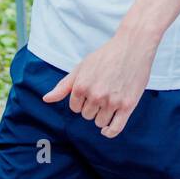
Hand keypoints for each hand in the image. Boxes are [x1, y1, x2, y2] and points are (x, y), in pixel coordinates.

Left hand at [42, 28, 157, 138]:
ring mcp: (112, 101)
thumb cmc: (106, 55)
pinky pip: (115, 129)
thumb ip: (63, 86)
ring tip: (109, 100)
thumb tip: (46, 99)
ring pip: (100, 122)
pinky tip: (106, 130)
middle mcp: (96, 95)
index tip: (91, 91)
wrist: (133, 47)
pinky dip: (109, 132)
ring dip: (102, 116)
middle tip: (103, 92)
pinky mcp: (128, 105)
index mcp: (81, 86)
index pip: (75, 108)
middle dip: (92, 107)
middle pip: (87, 116)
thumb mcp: (81, 67)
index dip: (82, 101)